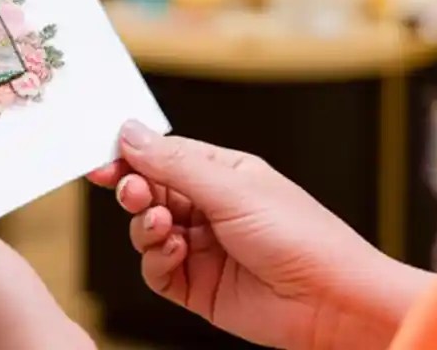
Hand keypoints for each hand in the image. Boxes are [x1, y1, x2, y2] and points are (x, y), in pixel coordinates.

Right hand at [89, 121, 436, 349]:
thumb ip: (174, 163)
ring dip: (145, 226)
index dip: (131, 156)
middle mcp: (209, 209)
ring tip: (162, 227)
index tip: (103, 159)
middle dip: (133, 189)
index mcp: (222, 175)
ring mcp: (202, 248)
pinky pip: (156, 269)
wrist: (333, 303)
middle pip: (149, 191)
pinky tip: (175, 252)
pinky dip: (156, 260)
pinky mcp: (197, 285)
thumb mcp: (232, 189)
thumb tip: (130, 132)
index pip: (163, 156)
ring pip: (146, 230)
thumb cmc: (303, 238)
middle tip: (129, 191)